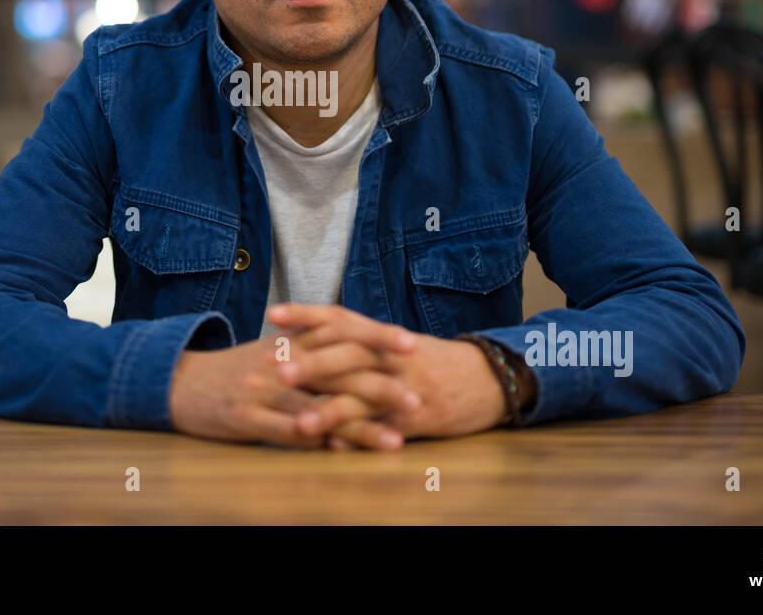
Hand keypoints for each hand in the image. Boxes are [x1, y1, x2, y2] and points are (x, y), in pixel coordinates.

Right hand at [168, 324, 419, 448]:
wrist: (182, 382)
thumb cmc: (237, 370)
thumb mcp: (273, 350)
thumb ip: (311, 349)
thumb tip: (359, 354)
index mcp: (291, 340)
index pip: (341, 332)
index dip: (377, 336)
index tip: (412, 343)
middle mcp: (281, 360)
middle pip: (338, 370)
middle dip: (381, 386)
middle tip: (417, 398)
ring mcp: (264, 389)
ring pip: (319, 407)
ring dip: (360, 426)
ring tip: (394, 440)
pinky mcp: (247, 417)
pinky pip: (288, 433)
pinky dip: (318, 444)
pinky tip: (344, 456)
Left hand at [268, 305, 508, 444]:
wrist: (490, 379)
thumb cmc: (434, 362)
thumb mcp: (398, 345)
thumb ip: (359, 343)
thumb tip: (311, 340)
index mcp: (384, 336)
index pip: (341, 317)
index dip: (306, 314)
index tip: (272, 313)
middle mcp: (394, 356)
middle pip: (349, 354)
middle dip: (311, 362)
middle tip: (274, 369)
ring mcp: (408, 387)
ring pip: (365, 395)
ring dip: (331, 409)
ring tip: (299, 423)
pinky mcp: (421, 418)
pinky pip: (388, 428)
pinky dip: (361, 439)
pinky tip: (335, 448)